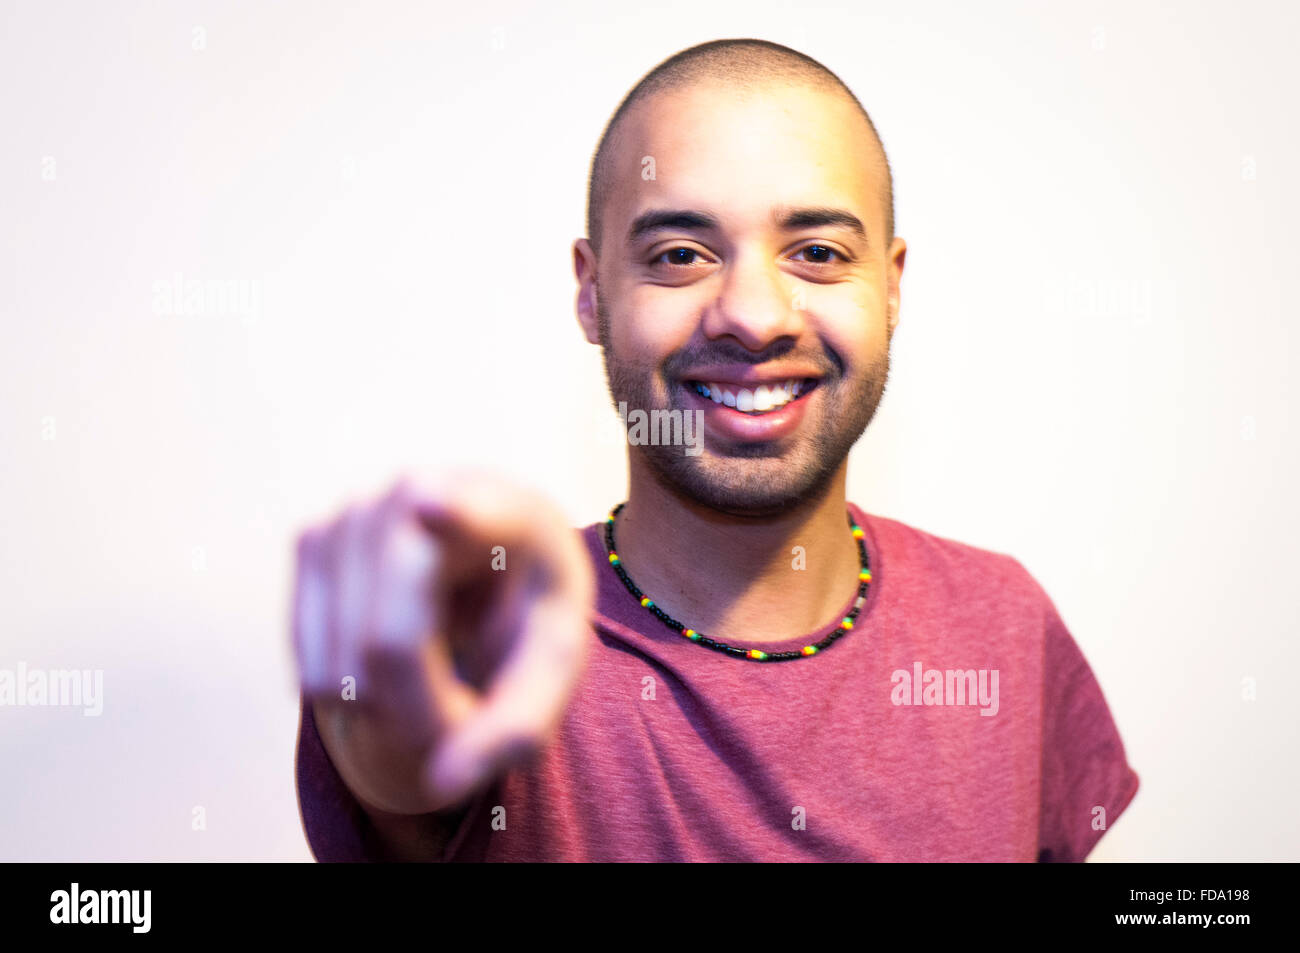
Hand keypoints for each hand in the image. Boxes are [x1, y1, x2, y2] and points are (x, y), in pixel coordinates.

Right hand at [292, 472, 594, 813]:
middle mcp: (425, 492)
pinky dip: (341, 687)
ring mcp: (359, 513)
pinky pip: (307, 649)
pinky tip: (383, 675)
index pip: (474, 515)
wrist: (490, 560)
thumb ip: (516, 726)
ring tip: (434, 682)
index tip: (428, 504)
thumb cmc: (527, 615)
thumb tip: (445, 784)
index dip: (451, 512)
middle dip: (419, 711)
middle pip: (392, 638)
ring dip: (381, 707)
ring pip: (341, 654)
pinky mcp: (314, 538)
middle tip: (461, 720)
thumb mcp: (548, 668)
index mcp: (513, 516)